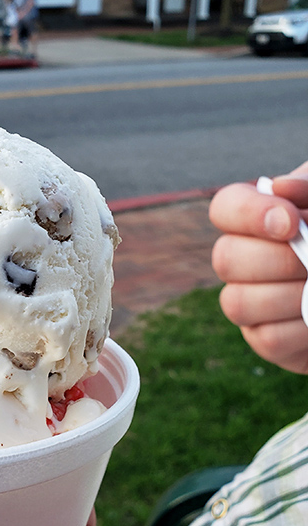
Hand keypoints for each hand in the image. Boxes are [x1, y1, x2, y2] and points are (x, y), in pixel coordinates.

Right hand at [209, 163, 307, 371]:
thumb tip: (280, 187)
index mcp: (257, 219)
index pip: (225, 208)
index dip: (249, 215)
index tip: (290, 224)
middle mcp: (241, 259)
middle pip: (225, 259)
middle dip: (279, 261)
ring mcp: (247, 301)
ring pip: (238, 303)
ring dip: (291, 296)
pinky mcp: (264, 338)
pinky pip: (267, 339)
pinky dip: (301, 328)